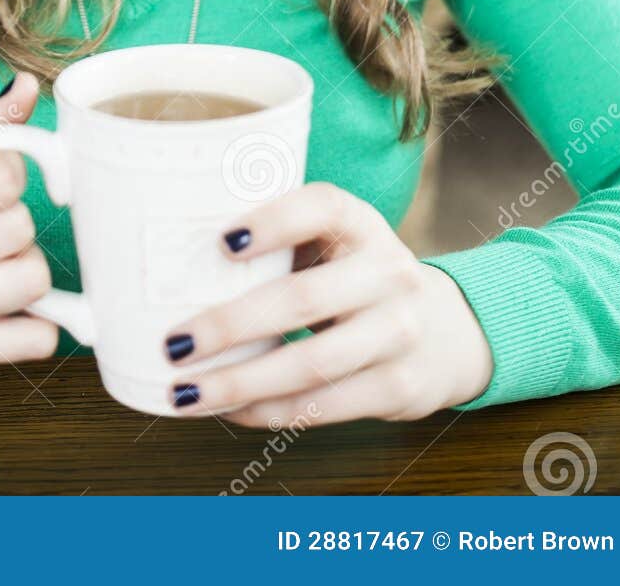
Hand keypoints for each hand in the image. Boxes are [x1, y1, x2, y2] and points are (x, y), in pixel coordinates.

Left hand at [160, 181, 493, 426]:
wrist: (444, 331)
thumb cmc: (355, 278)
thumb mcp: (334, 245)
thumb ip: (280, 247)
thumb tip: (178, 266)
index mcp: (361, 223)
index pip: (320, 207)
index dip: (273, 222)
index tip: (220, 243)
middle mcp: (388, 272)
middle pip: (302, 300)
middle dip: (230, 326)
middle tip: (174, 343)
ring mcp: (398, 332)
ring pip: (310, 364)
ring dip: (240, 383)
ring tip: (185, 392)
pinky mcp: (399, 386)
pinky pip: (323, 405)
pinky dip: (269, 411)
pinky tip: (229, 411)